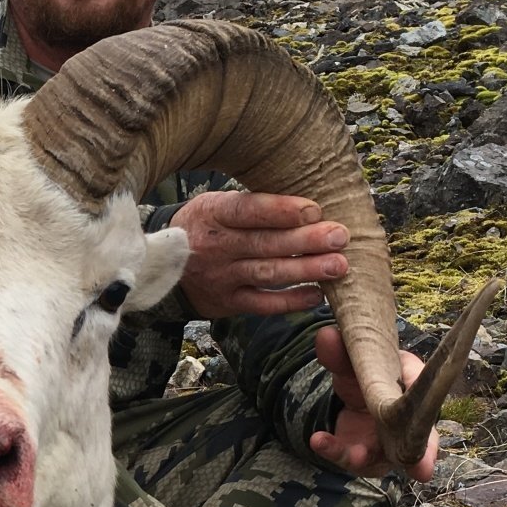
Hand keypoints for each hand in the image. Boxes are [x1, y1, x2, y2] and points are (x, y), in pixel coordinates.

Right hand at [170, 192, 349, 318]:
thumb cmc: (206, 227)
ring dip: (305, 270)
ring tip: (338, 266)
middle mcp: (216, 246)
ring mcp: (221, 277)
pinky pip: (263, 304)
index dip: (280, 211)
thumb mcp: (216, 205)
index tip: (314, 209)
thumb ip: (253, 204)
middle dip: (305, 240)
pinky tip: (317, 294)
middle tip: (340, 236)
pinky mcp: (228, 302)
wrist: (166, 267)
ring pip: (268, 273)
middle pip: (264, 243)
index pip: (247, 210)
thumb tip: (307, 202)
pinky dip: (291, 301)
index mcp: (213, 214)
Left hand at [308, 326, 437, 482]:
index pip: (428, 427)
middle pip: (409, 452)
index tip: (424, 469)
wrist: (362, 380)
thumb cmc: (379, 370)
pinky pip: (344, 453)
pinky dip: (331, 448)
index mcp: (420, 405)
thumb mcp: (366, 359)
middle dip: (405, 463)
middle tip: (395, 464)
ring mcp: (381, 444)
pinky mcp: (356, 449)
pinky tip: (318, 439)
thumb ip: (347, 353)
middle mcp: (405, 431)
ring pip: (373, 458)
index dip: (427, 450)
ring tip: (331, 446)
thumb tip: (326, 335)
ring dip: (355, 457)